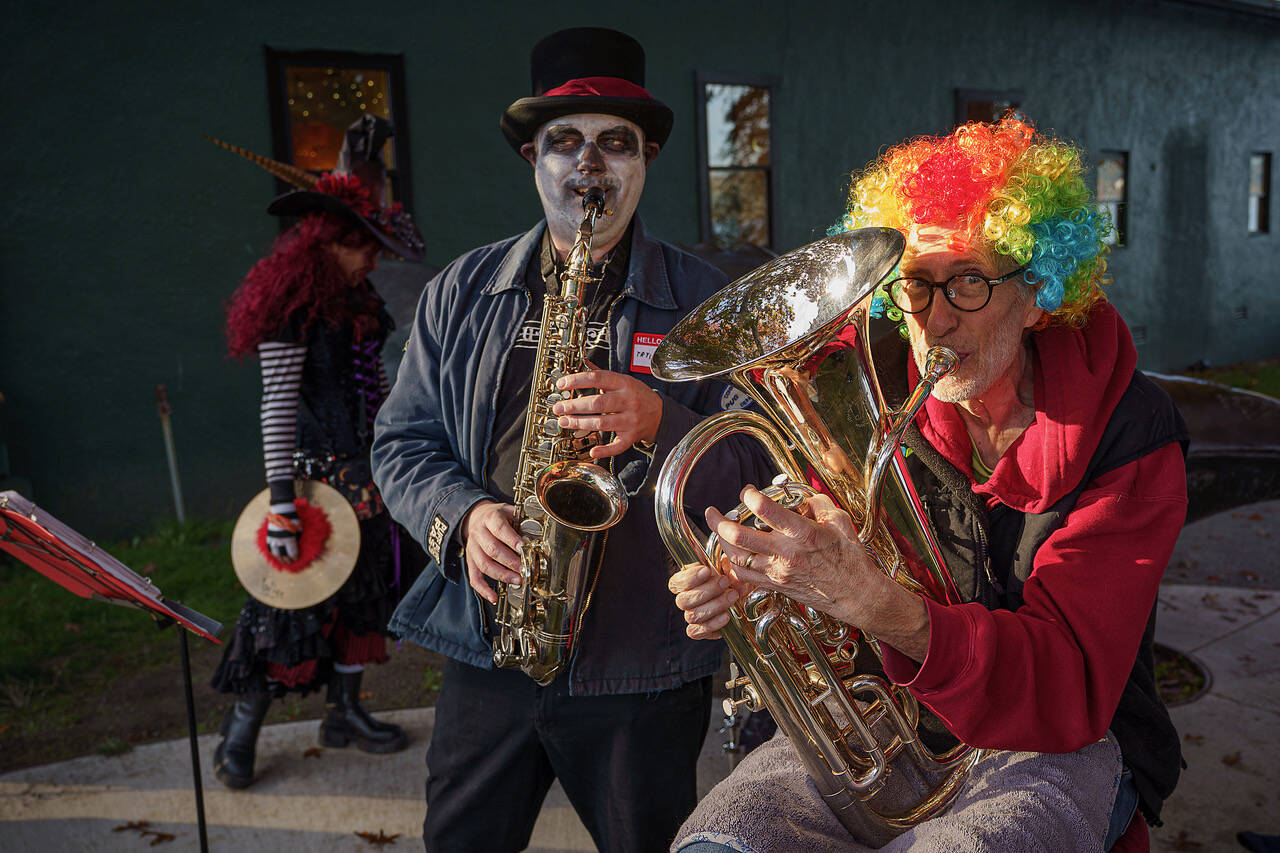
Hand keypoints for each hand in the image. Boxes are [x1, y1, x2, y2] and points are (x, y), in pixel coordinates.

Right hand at [266, 501, 301, 561]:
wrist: (281, 511)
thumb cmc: (293, 519)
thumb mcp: (299, 529)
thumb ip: (297, 539)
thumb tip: (297, 545)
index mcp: (289, 539)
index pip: (292, 552)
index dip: (294, 557)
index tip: (296, 559)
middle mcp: (280, 541)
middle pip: (283, 555)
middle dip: (287, 560)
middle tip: (290, 562)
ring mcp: (273, 539)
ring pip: (276, 553)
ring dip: (279, 558)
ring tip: (283, 561)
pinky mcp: (269, 537)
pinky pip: (270, 548)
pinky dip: (273, 553)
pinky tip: (276, 555)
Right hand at [460, 500, 523, 604]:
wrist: (475, 516)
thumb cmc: (497, 516)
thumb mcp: (509, 512)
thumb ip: (521, 522)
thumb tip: (537, 538)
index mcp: (490, 518)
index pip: (500, 529)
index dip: (512, 539)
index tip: (524, 548)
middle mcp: (479, 533)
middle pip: (492, 549)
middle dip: (510, 561)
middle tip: (525, 568)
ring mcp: (473, 548)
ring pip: (484, 564)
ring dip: (502, 575)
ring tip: (517, 580)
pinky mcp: (470, 561)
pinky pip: (474, 577)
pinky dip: (483, 589)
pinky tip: (493, 597)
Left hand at [550, 362, 662, 457]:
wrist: (659, 413)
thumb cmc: (637, 395)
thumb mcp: (623, 380)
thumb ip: (602, 374)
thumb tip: (582, 362)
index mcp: (624, 384)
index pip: (598, 378)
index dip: (577, 381)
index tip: (562, 384)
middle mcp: (628, 401)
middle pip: (597, 403)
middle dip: (574, 406)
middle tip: (558, 407)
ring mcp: (630, 420)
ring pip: (602, 423)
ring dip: (580, 423)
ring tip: (564, 421)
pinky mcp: (631, 436)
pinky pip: (618, 445)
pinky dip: (605, 450)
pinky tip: (593, 451)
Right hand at [668, 561, 745, 639]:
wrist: (740, 596)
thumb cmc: (730, 578)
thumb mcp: (728, 567)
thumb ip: (724, 565)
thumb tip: (725, 564)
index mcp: (685, 583)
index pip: (676, 583)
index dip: (689, 578)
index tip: (706, 570)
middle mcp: (685, 601)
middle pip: (683, 601)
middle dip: (706, 591)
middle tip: (725, 581)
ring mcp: (692, 617)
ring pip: (692, 616)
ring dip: (715, 606)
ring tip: (733, 596)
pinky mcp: (700, 631)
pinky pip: (697, 632)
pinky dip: (712, 624)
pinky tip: (726, 616)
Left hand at [707, 488, 896, 630]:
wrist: (857, 595)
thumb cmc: (851, 559)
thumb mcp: (840, 522)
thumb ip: (818, 504)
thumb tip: (802, 498)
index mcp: (802, 533)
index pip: (764, 509)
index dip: (749, 496)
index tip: (748, 492)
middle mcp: (786, 553)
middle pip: (739, 536)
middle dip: (719, 522)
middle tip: (712, 512)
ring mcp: (778, 572)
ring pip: (736, 558)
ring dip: (721, 543)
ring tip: (717, 531)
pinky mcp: (776, 585)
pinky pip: (744, 576)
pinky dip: (733, 564)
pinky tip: (731, 554)